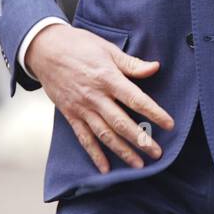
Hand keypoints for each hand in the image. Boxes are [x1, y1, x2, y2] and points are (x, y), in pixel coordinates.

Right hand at [26, 23, 173, 172]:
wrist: (44, 49)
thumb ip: (131, 63)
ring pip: (105, 135)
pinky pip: (84, 138)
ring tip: (139, 165)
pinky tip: (105, 168)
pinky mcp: (70, 115)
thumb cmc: (78, 45)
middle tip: (157, 153)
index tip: (169, 125)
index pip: (136, 99)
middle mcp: (95, 96)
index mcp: (107, 77)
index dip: (154, 113)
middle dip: (141, 140)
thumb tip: (155, 68)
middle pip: (122, 123)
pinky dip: (95, 154)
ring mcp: (82, 108)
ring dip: (123, 151)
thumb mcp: (107, 49)